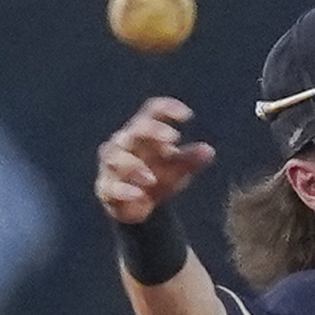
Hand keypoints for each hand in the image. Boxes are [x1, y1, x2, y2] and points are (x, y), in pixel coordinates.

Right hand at [95, 97, 215, 223]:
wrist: (142, 206)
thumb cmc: (160, 176)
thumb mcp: (179, 168)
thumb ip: (191, 159)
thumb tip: (209, 151)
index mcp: (144, 133)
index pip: (152, 112)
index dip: (167, 109)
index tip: (187, 115)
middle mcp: (125, 143)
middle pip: (134, 130)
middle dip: (151, 132)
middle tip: (173, 138)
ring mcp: (112, 165)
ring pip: (115, 157)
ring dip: (133, 166)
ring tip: (152, 178)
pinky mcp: (106, 188)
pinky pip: (110, 186)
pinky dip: (124, 190)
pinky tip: (139, 195)